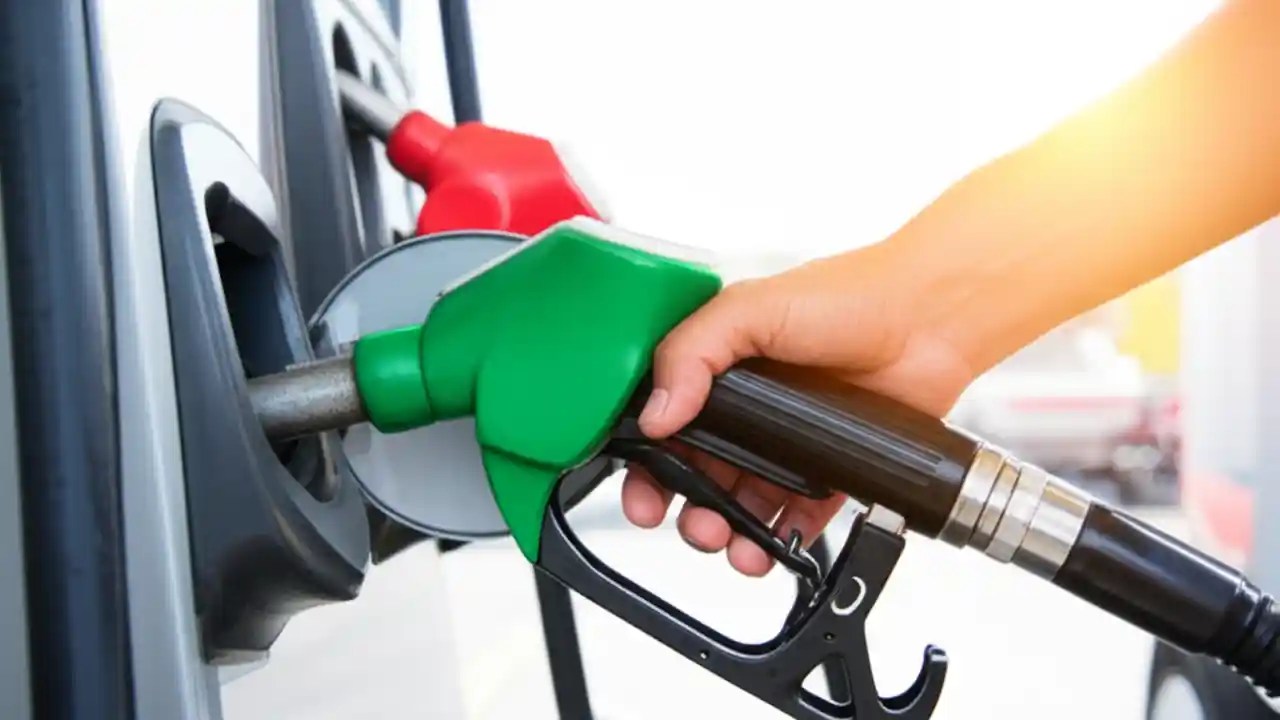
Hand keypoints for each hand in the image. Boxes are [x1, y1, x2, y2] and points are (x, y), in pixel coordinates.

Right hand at [620, 241, 978, 576]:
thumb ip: (692, 353)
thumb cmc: (848, 297)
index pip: (661, 422)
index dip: (645, 461)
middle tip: (693, 524)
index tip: (641, 493)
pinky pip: (793, 517)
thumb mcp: (750, 309)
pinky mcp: (825, 470)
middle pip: (694, 473)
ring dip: (725, 530)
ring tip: (730, 540)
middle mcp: (744, 406)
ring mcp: (784, 440)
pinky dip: (778, 539)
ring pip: (738, 502)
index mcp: (715, 365)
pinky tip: (772, 547)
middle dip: (684, 508)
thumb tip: (656, 413)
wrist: (929, 321)